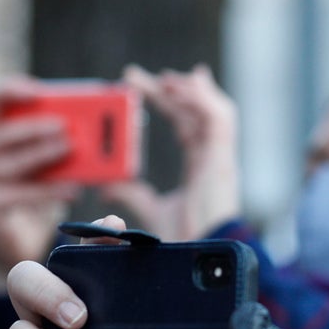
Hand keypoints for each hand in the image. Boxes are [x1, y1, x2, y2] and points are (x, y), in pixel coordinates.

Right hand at [0, 76, 80, 290]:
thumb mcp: (44, 166)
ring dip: (42, 155)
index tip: (38, 89)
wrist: (15, 242)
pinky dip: (47, 191)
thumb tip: (98, 129)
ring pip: (9, 163)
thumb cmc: (34, 194)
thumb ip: (57, 144)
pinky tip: (73, 190)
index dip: (9, 89)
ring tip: (72, 150)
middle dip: (33, 127)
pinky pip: (18, 195)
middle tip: (65, 127)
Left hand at [99, 64, 239, 240]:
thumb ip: (131, 194)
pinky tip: (177, 89)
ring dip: (191, 90)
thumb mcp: (149, 210)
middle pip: (196, 114)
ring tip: (165, 79)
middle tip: (140, 75)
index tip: (148, 88)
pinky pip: (218, 117)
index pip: (187, 127)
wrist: (199, 252)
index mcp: (200, 169)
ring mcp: (220, 157)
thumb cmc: (184, 239)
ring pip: (215, 110)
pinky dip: (200, 99)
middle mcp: (213, 159)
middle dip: (171, 91)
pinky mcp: (222, 157)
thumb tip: (105, 188)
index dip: (171, 105)